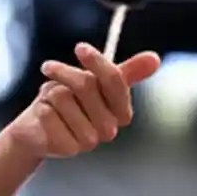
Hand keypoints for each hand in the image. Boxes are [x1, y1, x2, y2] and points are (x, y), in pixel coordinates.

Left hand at [4, 43, 159, 158]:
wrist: (40, 128)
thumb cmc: (72, 101)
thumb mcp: (98, 82)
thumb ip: (127, 71)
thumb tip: (155, 58)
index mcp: (122, 112)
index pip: (114, 79)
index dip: (96, 61)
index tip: (80, 48)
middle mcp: (110, 130)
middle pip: (86, 85)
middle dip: (64, 73)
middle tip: (50, 69)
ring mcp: (89, 141)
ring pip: (63, 97)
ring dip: (49, 91)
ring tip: (51, 100)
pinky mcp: (66, 148)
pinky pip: (48, 113)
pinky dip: (41, 107)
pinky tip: (44, 114)